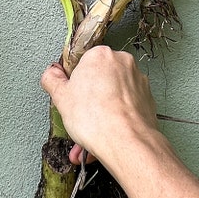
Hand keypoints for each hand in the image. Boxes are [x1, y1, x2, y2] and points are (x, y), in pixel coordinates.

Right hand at [40, 46, 161, 167]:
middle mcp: (122, 63)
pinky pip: (124, 107)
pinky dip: (115, 119)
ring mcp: (137, 80)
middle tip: (79, 117)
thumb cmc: (97, 119)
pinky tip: (103, 136)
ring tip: (88, 136)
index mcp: (100, 55)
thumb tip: (51, 74)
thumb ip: (52, 80)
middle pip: (99, 80)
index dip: (73, 83)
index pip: (81, 64)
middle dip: (88, 102)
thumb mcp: (60, 98)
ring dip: (99, 114)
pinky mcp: (147, 99)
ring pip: (112, 96)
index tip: (70, 96)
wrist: (126, 142)